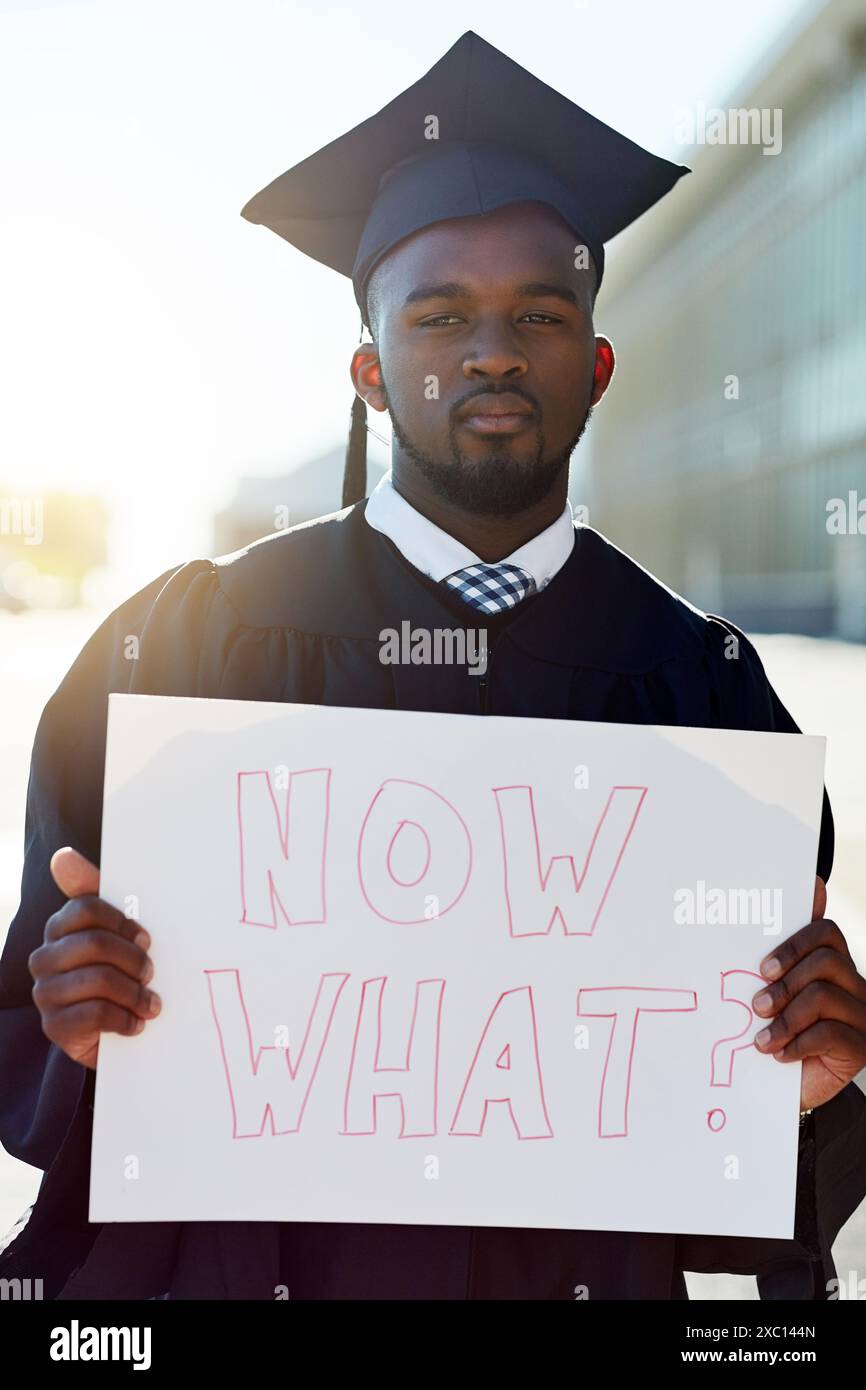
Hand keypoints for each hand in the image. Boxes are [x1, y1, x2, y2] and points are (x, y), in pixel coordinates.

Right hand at [28, 847, 159, 1070]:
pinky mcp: (54, 1027)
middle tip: (151, 972)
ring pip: (97, 980)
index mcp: (59, 927)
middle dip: (132, 959)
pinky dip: (124, 1019)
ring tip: (150, 1003)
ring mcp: (45, 993)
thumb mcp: (117, 934)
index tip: (145, 937)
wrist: (113, 1032)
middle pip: (95, 943)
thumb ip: (96, 893)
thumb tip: (63, 856)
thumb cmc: (117, 972)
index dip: (122, 922)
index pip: (86, 908)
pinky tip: (135, 1023)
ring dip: (134, 993)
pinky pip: (94, 1014)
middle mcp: (45, 957)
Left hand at [752, 876, 865, 1109]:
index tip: (765, 963)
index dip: (800, 933)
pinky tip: (781, 1055)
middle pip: (825, 959)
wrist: (784, 1090)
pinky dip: (797, 1044)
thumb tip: (752, 957)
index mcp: (831, 965)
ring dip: (786, 1019)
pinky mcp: (861, 1046)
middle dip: (785, 983)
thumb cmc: (775, 1038)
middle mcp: (854, 985)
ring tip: (763, 1039)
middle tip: (758, 1006)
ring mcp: (861, 1014)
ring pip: (824, 995)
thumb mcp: (769, 1003)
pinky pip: (830, 1033)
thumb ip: (769, 975)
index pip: (824, 931)